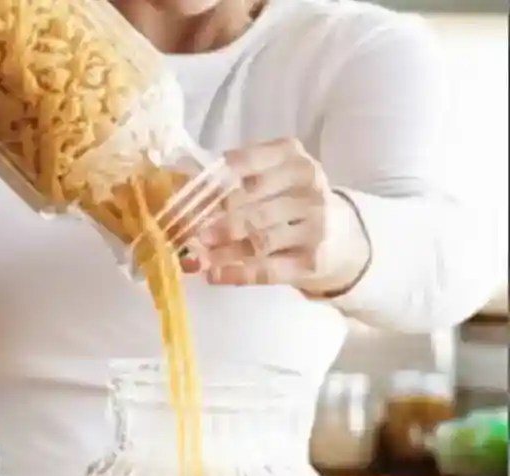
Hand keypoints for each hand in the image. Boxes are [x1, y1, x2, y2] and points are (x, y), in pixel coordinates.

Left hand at [197, 138, 370, 295]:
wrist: (341, 237)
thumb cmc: (289, 201)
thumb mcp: (269, 177)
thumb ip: (230, 176)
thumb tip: (175, 179)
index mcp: (293, 159)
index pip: (250, 162)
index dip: (215, 179)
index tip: (187, 193)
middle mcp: (309, 188)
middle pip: (251, 205)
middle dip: (213, 221)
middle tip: (184, 232)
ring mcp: (315, 226)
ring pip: (258, 240)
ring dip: (221, 251)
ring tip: (192, 258)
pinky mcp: (312, 261)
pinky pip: (269, 270)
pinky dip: (238, 274)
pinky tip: (213, 275)